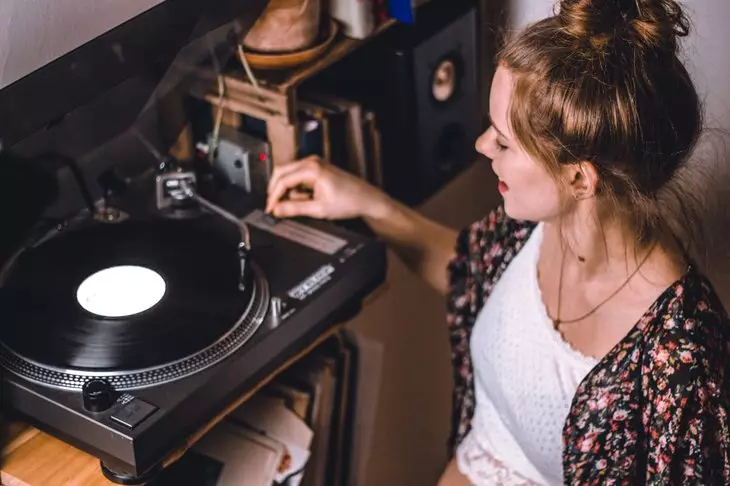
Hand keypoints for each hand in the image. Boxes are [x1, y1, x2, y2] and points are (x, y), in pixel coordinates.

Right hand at [265, 156, 388, 219]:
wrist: (366, 199)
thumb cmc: (349, 201)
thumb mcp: (319, 209)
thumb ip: (294, 208)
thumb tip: (277, 210)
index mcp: (311, 168)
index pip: (282, 180)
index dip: (273, 196)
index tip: (270, 208)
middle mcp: (311, 162)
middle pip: (282, 173)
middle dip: (276, 191)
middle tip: (274, 207)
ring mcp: (314, 164)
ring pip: (289, 175)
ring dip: (288, 191)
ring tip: (301, 206)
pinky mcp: (317, 169)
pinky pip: (298, 177)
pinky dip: (297, 189)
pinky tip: (307, 200)